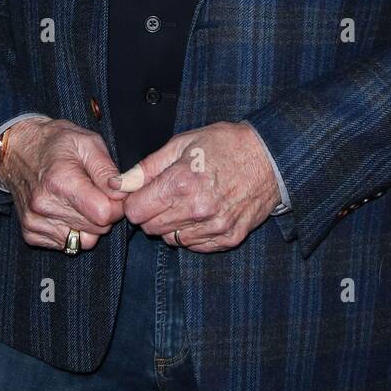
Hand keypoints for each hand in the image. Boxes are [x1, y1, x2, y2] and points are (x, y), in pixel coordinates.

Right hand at [0, 118, 124, 250]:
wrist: (16, 149)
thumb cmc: (55, 142)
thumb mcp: (87, 142)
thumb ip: (106, 169)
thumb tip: (122, 194)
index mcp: (61, 181)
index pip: (104, 214)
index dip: (117, 206)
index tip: (114, 194)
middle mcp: (45, 205)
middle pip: (96, 230)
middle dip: (104, 215)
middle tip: (96, 194)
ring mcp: (35, 221)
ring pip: (83, 242)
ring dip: (88, 225)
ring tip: (79, 201)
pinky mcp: (30, 233)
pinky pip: (66, 245)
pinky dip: (71, 231)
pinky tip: (65, 210)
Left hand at [108, 122, 279, 251]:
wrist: (271, 157)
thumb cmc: (225, 145)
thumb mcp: (182, 144)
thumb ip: (147, 168)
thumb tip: (119, 184)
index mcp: (180, 183)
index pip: (135, 211)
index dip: (135, 201)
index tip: (144, 192)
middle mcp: (196, 210)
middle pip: (150, 228)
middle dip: (151, 213)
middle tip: (166, 194)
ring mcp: (214, 227)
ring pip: (171, 240)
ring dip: (171, 225)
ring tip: (186, 202)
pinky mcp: (229, 238)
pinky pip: (195, 246)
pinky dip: (192, 234)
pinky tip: (202, 213)